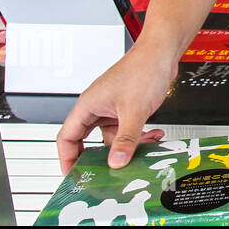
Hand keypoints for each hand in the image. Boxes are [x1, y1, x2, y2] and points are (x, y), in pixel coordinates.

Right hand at [56, 43, 177, 172]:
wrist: (163, 52)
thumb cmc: (143, 69)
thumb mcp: (134, 111)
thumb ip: (126, 138)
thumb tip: (117, 161)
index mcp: (87, 106)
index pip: (66, 138)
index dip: (67, 159)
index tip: (73, 175)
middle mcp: (96, 107)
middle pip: (87, 140)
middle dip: (99, 156)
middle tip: (106, 172)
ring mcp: (111, 108)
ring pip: (111, 137)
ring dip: (127, 145)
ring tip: (144, 147)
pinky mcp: (126, 107)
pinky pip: (126, 129)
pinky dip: (138, 136)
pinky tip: (153, 134)